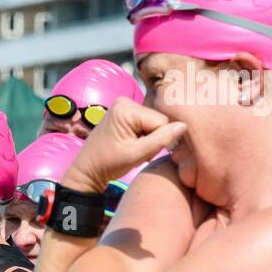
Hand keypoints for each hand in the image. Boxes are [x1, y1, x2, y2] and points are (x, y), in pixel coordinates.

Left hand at [63, 99, 185, 192]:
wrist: (88, 169)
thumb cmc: (109, 164)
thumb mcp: (137, 154)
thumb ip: (161, 139)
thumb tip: (184, 126)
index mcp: (126, 108)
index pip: (161, 122)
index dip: (157, 140)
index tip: (142, 152)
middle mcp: (125, 101)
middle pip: (158, 120)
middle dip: (152, 138)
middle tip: (136, 151)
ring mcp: (124, 105)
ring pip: (154, 123)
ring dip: (148, 138)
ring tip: (132, 148)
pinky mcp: (125, 112)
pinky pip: (146, 123)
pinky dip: (143, 136)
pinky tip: (131, 144)